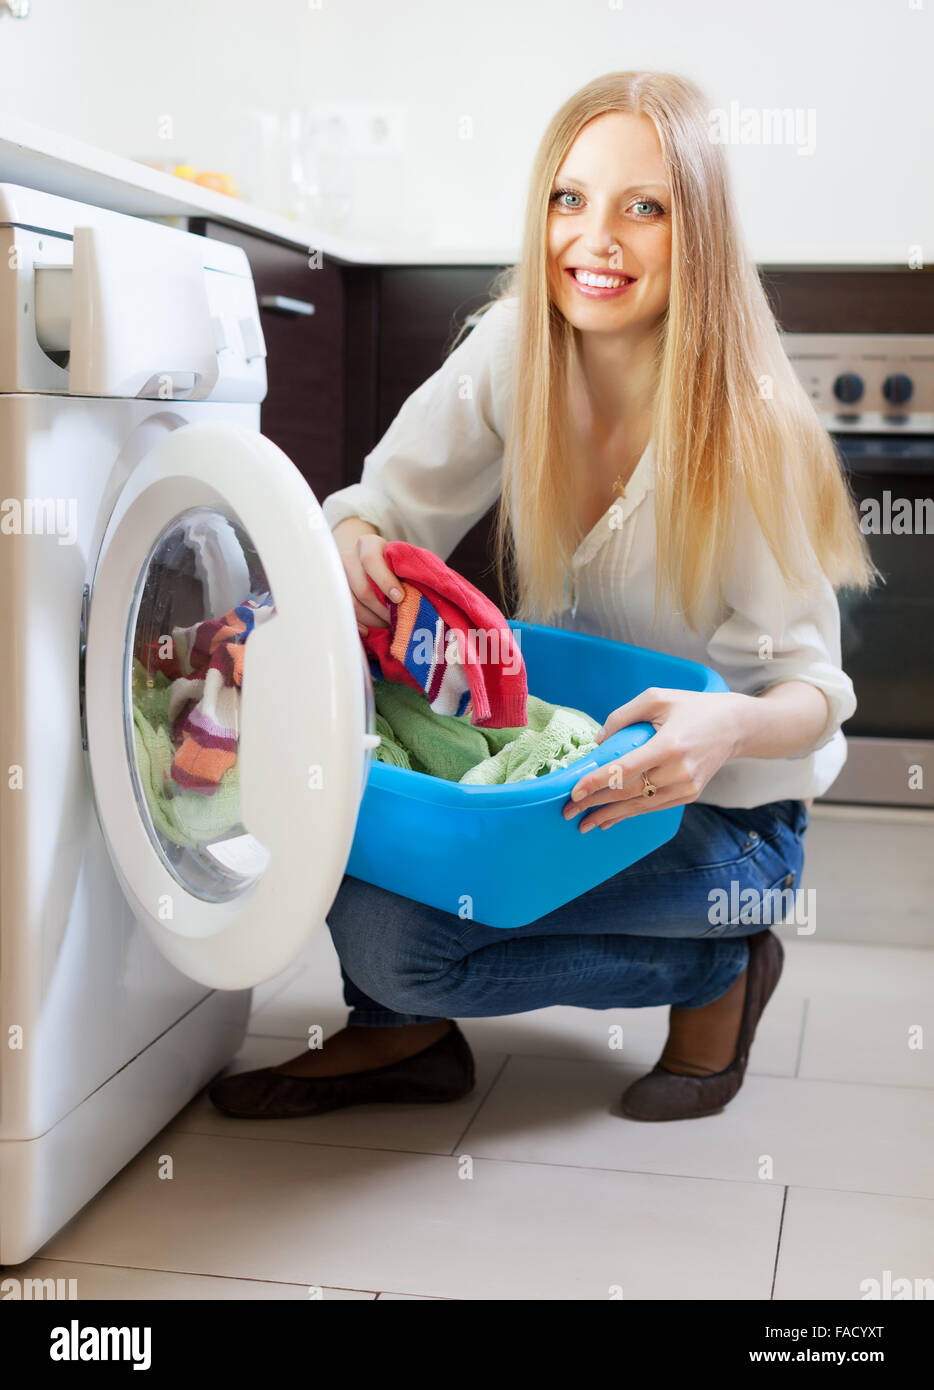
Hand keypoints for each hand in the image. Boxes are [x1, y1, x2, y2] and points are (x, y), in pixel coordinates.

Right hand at [334, 525, 402, 634]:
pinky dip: (358, 625)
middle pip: (363, 589)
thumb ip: (409, 571)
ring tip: (389, 624)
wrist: (368, 563)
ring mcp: (338, 577)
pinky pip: (345, 614)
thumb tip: (423, 594)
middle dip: (383, 609)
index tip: (399, 598)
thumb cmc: (392, 564)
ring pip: (353, 604)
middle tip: (399, 619)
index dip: (385, 581)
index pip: (371, 560)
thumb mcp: (401, 559)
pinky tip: (369, 631)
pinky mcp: (334, 594)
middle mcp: (348, 558)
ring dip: (374, 619)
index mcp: (368, 544)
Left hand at [563, 687, 750, 832]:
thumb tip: (597, 743)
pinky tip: (609, 820)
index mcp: (668, 745)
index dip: (596, 783)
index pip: (624, 769)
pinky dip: (629, 814)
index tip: (574, 792)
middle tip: (567, 812)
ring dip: (609, 816)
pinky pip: (653, 807)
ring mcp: (686, 787)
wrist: (735, 726)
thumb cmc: (692, 708)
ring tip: (583, 823)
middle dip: (595, 804)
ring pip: (639, 805)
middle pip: (627, 792)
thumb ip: (622, 716)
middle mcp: (678, 771)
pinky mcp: (689, 795)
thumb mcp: (657, 698)